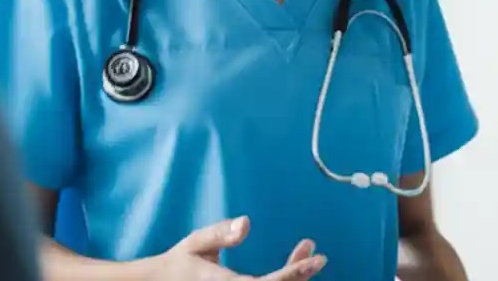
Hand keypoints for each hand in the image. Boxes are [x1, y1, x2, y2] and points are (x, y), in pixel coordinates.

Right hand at [150, 216, 326, 279]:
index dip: (295, 274)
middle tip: (315, 254)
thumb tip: (247, 222)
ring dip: (293, 279)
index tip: (318, 258)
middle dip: (300, 275)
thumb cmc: (179, 263)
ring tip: (305, 255)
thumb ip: (220, 233)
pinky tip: (292, 268)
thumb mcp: (195, 243)